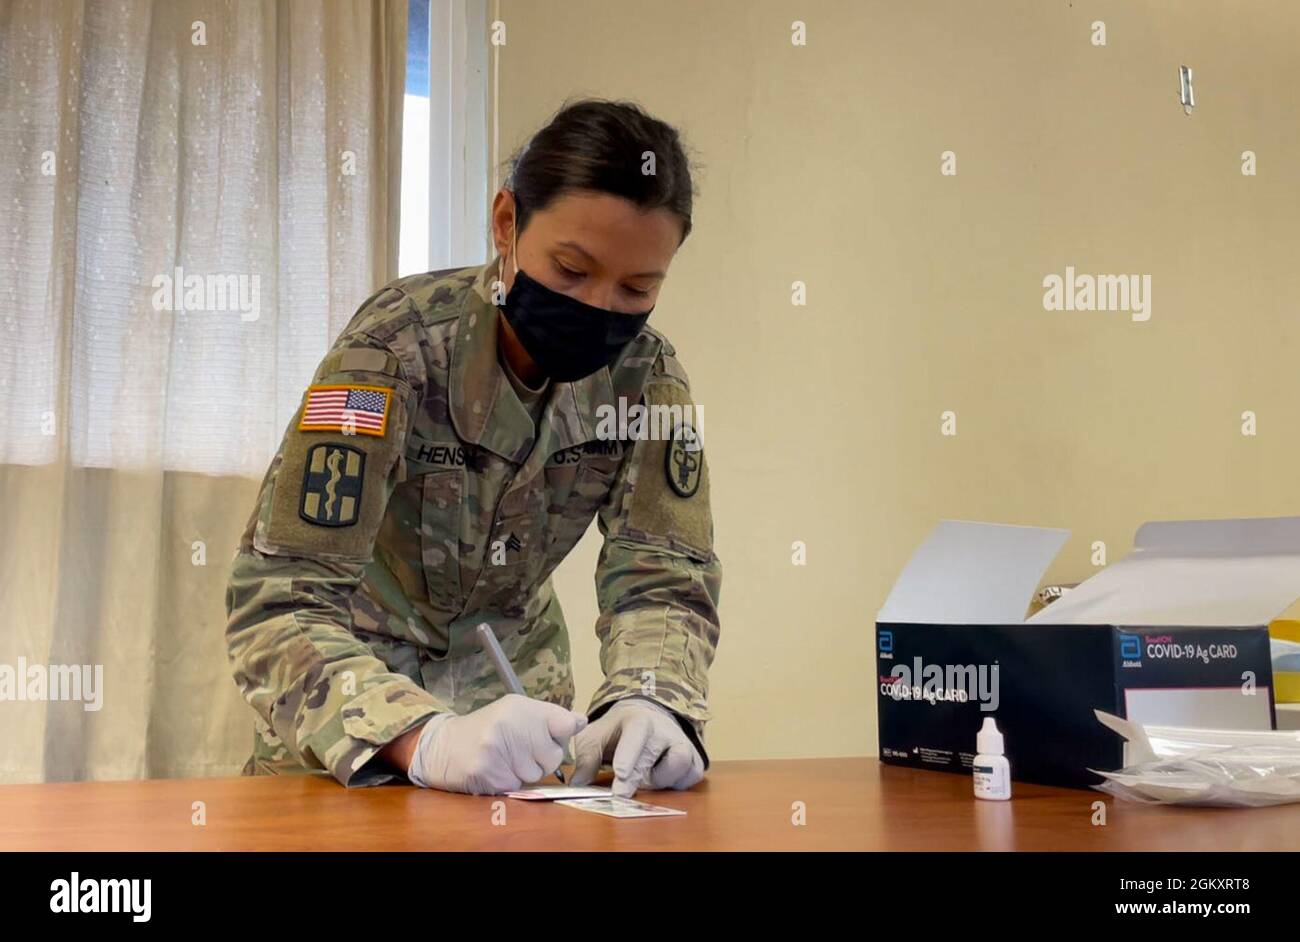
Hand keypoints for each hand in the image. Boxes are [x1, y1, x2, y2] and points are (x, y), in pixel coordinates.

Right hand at [406, 694, 586, 794]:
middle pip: (554, 757)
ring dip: (523, 773)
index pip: (564, 724)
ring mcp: (497, 748)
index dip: (562, 736)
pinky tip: (494, 770)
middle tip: (519, 751)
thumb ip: (549, 718)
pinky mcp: (486, 771)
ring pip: (535, 774)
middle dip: (541, 760)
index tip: (552, 737)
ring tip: (505, 760)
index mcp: (521, 707)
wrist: (443, 745)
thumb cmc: (486, 729)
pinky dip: (508, 782)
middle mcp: (510, 724)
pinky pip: (515, 786)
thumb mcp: (516, 713)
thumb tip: (581, 721)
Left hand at [569, 697, 703, 797]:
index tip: (620, 773)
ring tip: (646, 781)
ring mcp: (681, 743)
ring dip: (662, 778)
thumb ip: (586, 759)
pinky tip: (663, 781)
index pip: (636, 734)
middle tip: (621, 794)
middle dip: (637, 776)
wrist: (648, 718)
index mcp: (638, 720)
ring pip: (680, 762)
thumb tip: (577, 784)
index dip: (629, 754)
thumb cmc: (617, 731)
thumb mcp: (596, 737)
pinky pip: (691, 775)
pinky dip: (678, 783)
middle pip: (654, 754)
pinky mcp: (692, 759)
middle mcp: (663, 730)